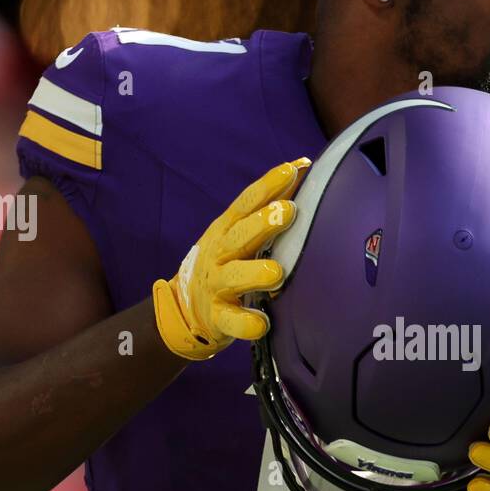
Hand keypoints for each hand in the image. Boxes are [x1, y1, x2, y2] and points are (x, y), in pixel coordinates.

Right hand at [152, 159, 309, 360]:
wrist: (187, 305)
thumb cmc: (227, 261)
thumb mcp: (239, 231)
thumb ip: (267, 206)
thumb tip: (302, 167)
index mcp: (227, 229)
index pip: (247, 202)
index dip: (268, 185)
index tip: (292, 170)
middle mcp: (220, 253)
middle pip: (240, 235)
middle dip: (262, 223)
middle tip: (288, 211)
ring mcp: (217, 285)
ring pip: (235, 277)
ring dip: (254, 274)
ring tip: (276, 274)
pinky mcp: (218, 316)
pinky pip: (231, 321)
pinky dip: (245, 324)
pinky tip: (261, 323)